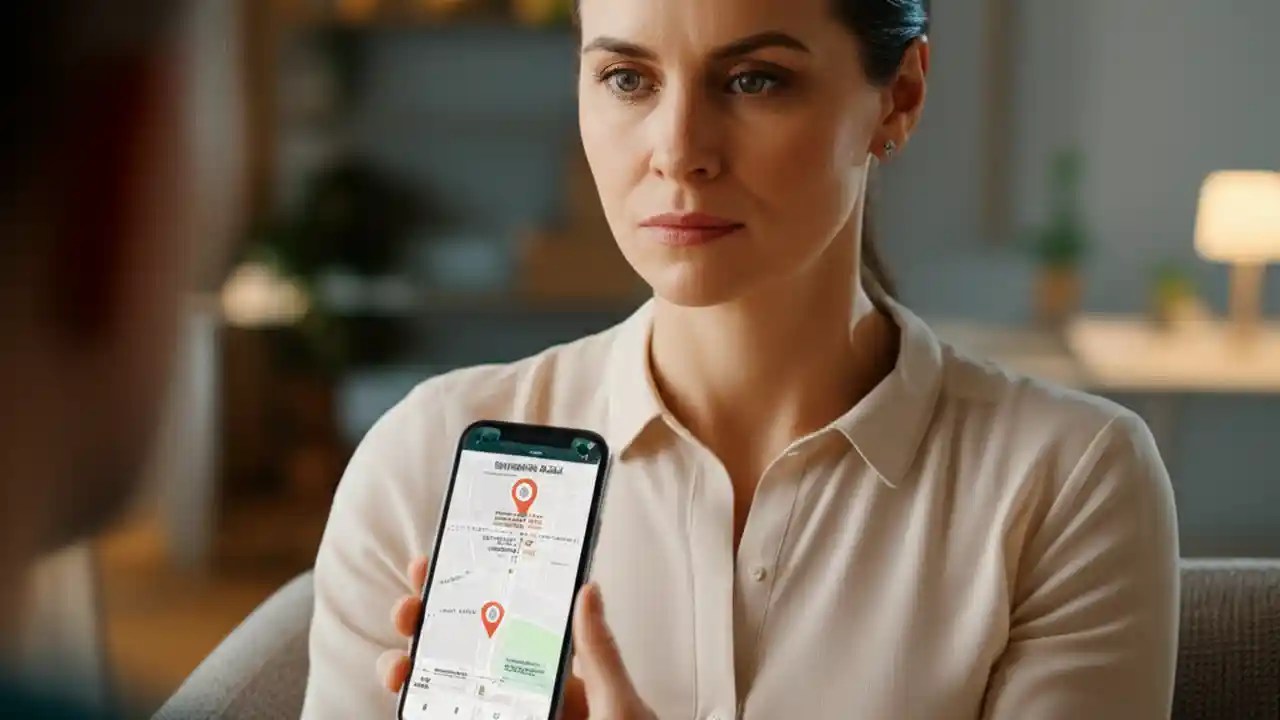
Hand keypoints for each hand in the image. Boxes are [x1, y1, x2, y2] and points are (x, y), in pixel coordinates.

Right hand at [378, 558, 655, 719]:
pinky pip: (444, 718)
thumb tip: (587, 589)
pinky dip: (419, 709)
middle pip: (466, 652)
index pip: (510, 624)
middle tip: (408, 609)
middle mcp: (524, 697)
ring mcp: (504, 716)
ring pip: (446, 692)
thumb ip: (599, 654)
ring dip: (413, 672)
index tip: (440, 569)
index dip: (474, 592)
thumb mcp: (619, 704)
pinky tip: (405, 701)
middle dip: (430, 625)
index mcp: (558, 675)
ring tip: (396, 665)